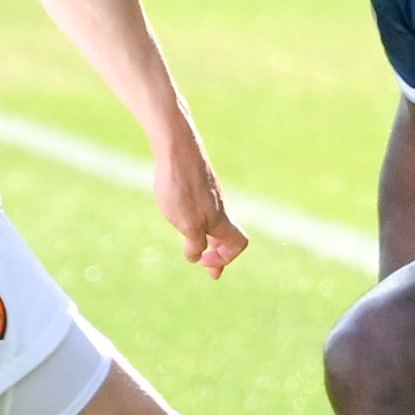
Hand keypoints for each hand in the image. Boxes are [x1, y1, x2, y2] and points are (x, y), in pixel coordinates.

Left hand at [155, 134, 246, 278]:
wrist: (176, 148)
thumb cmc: (182, 188)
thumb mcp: (187, 225)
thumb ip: (195, 244)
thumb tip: (196, 256)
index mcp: (220, 219)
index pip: (238, 244)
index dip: (225, 258)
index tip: (203, 261)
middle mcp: (218, 207)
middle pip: (225, 234)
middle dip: (216, 252)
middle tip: (206, 266)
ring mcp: (208, 193)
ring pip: (212, 220)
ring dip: (204, 235)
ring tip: (191, 242)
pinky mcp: (196, 182)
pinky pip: (200, 206)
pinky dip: (194, 218)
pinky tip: (178, 213)